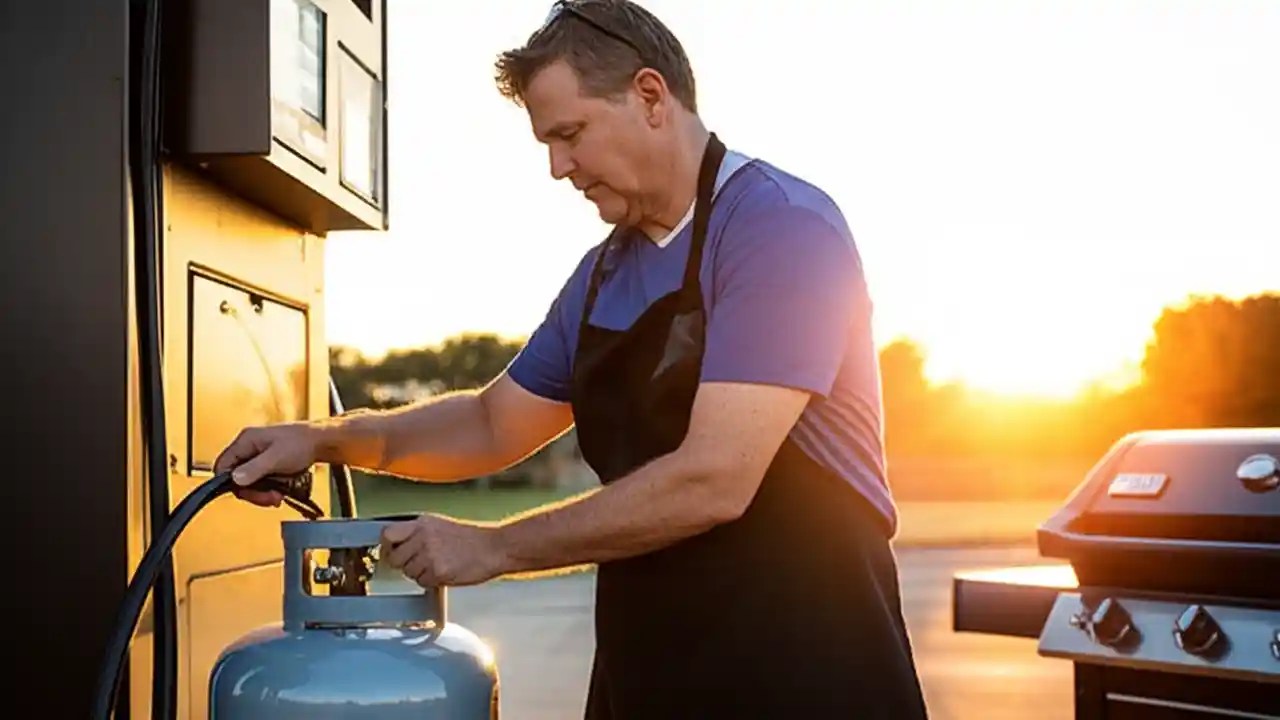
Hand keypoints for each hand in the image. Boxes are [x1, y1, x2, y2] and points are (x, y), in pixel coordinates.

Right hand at [213, 422, 319, 506]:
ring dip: (262, 493)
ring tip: (277, 496)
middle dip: (252, 492)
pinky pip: (260, 482)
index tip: (244, 493)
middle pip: (236, 478)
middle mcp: (249, 447)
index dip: (229, 482)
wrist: (322, 441)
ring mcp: (258, 456)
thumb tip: (235, 479)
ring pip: (249, 483)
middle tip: (268, 498)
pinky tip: (280, 493)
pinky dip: (269, 490)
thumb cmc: (302, 442)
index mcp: (246, 440)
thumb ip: (255, 469)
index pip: (223, 465)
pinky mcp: (267, 465)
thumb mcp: (276, 458)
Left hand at [381, 514, 505, 587]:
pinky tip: (444, 572)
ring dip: (419, 573)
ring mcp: (429, 555)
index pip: (388, 533)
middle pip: (394, 558)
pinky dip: (431, 581)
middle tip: (418, 562)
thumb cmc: (471, 539)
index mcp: (422, 523)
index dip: (388, 545)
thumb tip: (397, 543)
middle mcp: (423, 537)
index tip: (392, 550)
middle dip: (403, 563)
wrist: (493, 548)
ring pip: (408, 572)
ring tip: (436, 565)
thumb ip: (418, 532)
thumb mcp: (440, 525)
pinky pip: (422, 582)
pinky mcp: (437, 572)